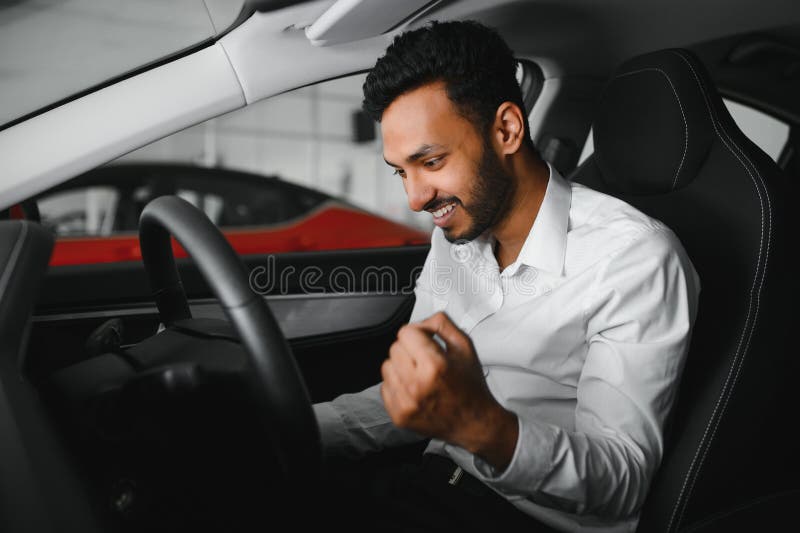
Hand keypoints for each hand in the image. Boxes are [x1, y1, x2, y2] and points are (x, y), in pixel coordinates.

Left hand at [380, 311, 518, 469]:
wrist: (474, 423)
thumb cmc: (471, 387)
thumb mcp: (465, 347)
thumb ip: (442, 324)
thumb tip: (422, 321)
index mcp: (435, 366)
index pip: (406, 332)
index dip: (418, 333)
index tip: (426, 341)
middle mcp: (417, 385)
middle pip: (395, 348)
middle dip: (410, 349)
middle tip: (426, 360)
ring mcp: (406, 402)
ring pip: (386, 366)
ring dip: (401, 366)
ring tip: (420, 375)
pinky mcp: (399, 415)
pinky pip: (385, 387)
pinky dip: (398, 385)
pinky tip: (415, 389)